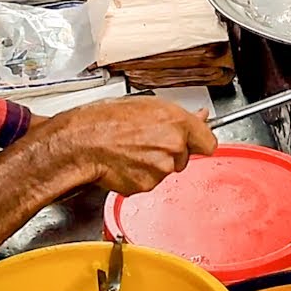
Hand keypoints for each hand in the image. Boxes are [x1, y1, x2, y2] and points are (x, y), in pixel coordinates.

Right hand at [50, 97, 217, 194]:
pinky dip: (139, 175)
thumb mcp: (146, 105)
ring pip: (166, 170)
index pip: (209, 142)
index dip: (199, 142)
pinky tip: (125, 161)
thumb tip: (199, 118)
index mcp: (177, 122)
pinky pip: (150, 182)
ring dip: (153, 164)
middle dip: (171, 152)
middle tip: (148, 140)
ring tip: (131, 149)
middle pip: (185, 157)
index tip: (194, 141)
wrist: (82, 142)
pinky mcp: (146, 186)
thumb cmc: (106, 119)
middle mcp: (173, 147)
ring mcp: (161, 169)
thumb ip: (178, 116)